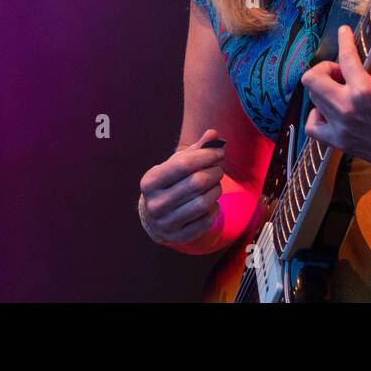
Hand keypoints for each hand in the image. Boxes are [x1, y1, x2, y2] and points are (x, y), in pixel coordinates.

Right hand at [138, 129, 225, 246]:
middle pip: (197, 183)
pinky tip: (211, 202)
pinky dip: (215, 208)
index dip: (207, 155)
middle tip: (218, 169)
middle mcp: (155, 204)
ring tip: (215, 184)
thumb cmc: (171, 183)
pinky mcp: (179, 237)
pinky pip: (207, 220)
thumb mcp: (177, 164)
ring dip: (216, 189)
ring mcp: (166, 224)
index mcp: (150, 181)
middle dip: (215, 172)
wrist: (156, 217)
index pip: (184, 164)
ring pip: (204, 202)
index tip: (220, 152)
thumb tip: (213, 134)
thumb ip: (196, 148)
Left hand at [300, 25, 370, 180]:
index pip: (345, 56)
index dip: (344, 39)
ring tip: (342, 89)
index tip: (344, 31)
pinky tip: (332, 110)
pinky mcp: (340, 142)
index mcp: (365, 89)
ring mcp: (340, 128)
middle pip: (312, 78)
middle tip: (342, 71)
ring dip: (324, 88)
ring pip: (312, 99)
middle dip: (326, 68)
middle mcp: (347, 108)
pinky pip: (312, 126)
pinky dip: (317, 115)